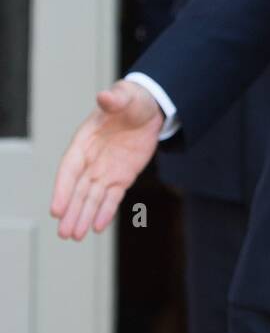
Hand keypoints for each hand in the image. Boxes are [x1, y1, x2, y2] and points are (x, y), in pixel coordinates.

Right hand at [50, 80, 164, 239]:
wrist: (149, 109)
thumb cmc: (131, 101)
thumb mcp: (125, 97)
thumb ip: (114, 100)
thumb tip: (105, 96)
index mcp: (84, 141)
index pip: (69, 169)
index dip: (63, 190)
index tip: (56, 210)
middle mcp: (91, 160)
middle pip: (78, 190)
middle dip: (72, 211)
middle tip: (64, 233)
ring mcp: (106, 170)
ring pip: (92, 198)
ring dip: (84, 216)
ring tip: (76, 236)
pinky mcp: (122, 177)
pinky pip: (112, 198)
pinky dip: (106, 212)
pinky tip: (98, 228)